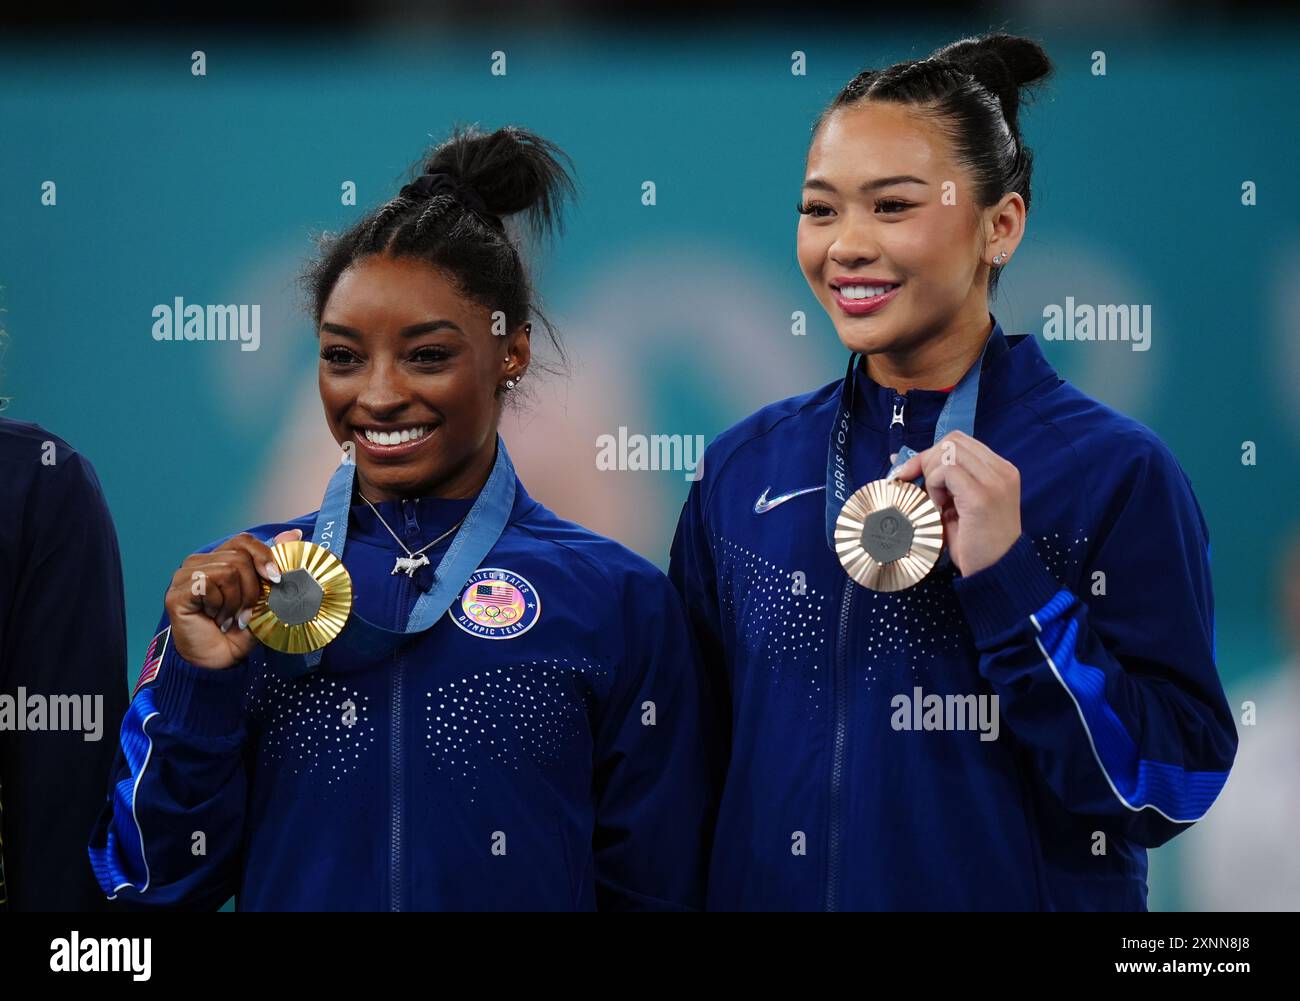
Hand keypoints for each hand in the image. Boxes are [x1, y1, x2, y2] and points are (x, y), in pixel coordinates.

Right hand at [164, 528, 302, 668]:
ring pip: (228, 570)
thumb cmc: (239, 631)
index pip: (244, 541)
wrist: (219, 662)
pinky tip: (216, 619)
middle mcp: (199, 563)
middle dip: (252, 590)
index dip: (263, 556)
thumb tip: (293, 533)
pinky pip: (209, 584)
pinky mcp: (177, 592)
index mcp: (220, 560)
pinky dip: (221, 606)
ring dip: (237, 601)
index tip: (276, 578)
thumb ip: (274, 566)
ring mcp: (185, 576)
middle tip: (246, 613)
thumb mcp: (265, 598)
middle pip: (239, 557)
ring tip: (230, 618)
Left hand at [890, 431, 1020, 575]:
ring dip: (932, 475)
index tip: (913, 474)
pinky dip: (934, 486)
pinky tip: (940, 508)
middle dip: (927, 461)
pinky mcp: (981, 495)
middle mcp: (1002, 470)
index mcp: (1000, 470)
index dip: (932, 453)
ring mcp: (995, 481)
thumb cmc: (975, 542)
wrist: (995, 571)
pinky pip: (946, 471)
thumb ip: (945, 481)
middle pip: (952, 441)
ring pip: (948, 452)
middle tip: (923, 489)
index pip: (960, 441)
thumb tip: (905, 462)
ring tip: (938, 502)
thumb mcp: (960, 503)